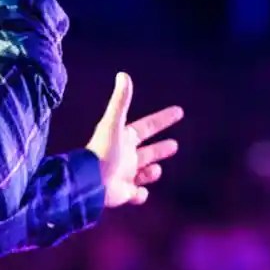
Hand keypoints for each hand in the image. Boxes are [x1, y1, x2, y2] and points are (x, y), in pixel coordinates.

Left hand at [86, 72, 183, 207]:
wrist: (90, 182)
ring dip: (152, 172)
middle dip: (160, 149)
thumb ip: (120, 102)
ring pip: (144, 173)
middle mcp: (125, 157)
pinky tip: (140, 191)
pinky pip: (137, 194)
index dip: (163, 120)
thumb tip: (124, 75)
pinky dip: (140, 194)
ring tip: (153, 169)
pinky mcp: (124, 193)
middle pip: (148, 152)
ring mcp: (125, 176)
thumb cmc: (102, 152)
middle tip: (174, 145)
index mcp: (124, 139)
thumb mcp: (113, 124)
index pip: (147, 127)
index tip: (179, 112)